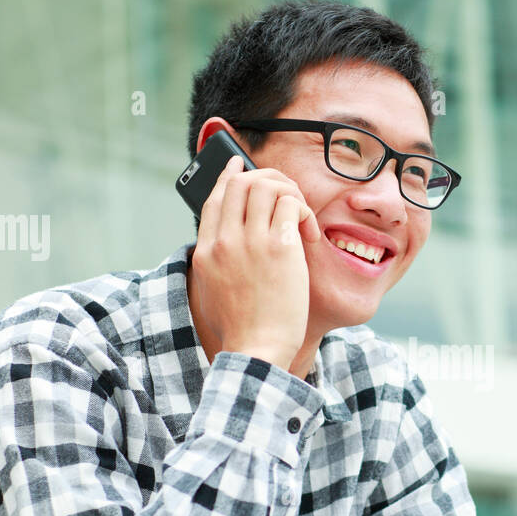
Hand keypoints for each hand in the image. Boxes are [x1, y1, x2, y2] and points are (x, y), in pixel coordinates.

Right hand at [191, 154, 322, 369]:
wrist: (257, 349)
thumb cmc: (242, 328)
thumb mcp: (214, 291)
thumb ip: (218, 261)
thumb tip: (230, 239)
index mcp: (206, 251)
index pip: (215, 198)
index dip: (230, 176)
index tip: (240, 166)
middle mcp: (225, 241)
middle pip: (240, 183)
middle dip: (266, 179)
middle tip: (287, 195)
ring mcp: (251, 242)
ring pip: (267, 186)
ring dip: (289, 192)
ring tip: (300, 215)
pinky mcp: (281, 248)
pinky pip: (292, 205)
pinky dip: (304, 212)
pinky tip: (310, 235)